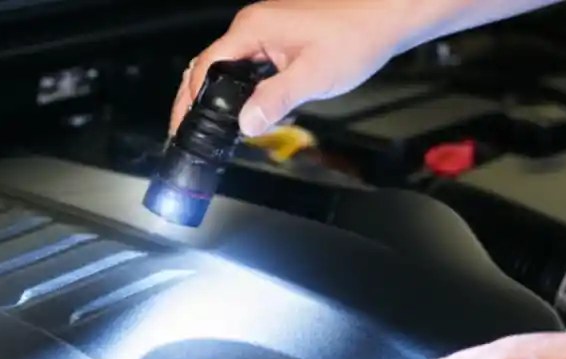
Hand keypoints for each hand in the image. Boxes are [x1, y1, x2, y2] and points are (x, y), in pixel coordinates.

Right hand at [169, 0, 411, 137]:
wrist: (384, 18)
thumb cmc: (355, 37)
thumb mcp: (313, 76)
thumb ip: (276, 100)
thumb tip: (246, 123)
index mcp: (252, 30)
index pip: (205, 68)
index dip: (190, 102)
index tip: (182, 129)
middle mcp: (251, 26)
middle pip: (207, 67)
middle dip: (193, 102)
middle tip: (184, 134)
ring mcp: (263, 31)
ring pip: (226, 68)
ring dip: (216, 97)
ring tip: (208, 129)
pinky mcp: (276, 39)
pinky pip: (246, 66)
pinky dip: (238, 90)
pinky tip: (246, 111)